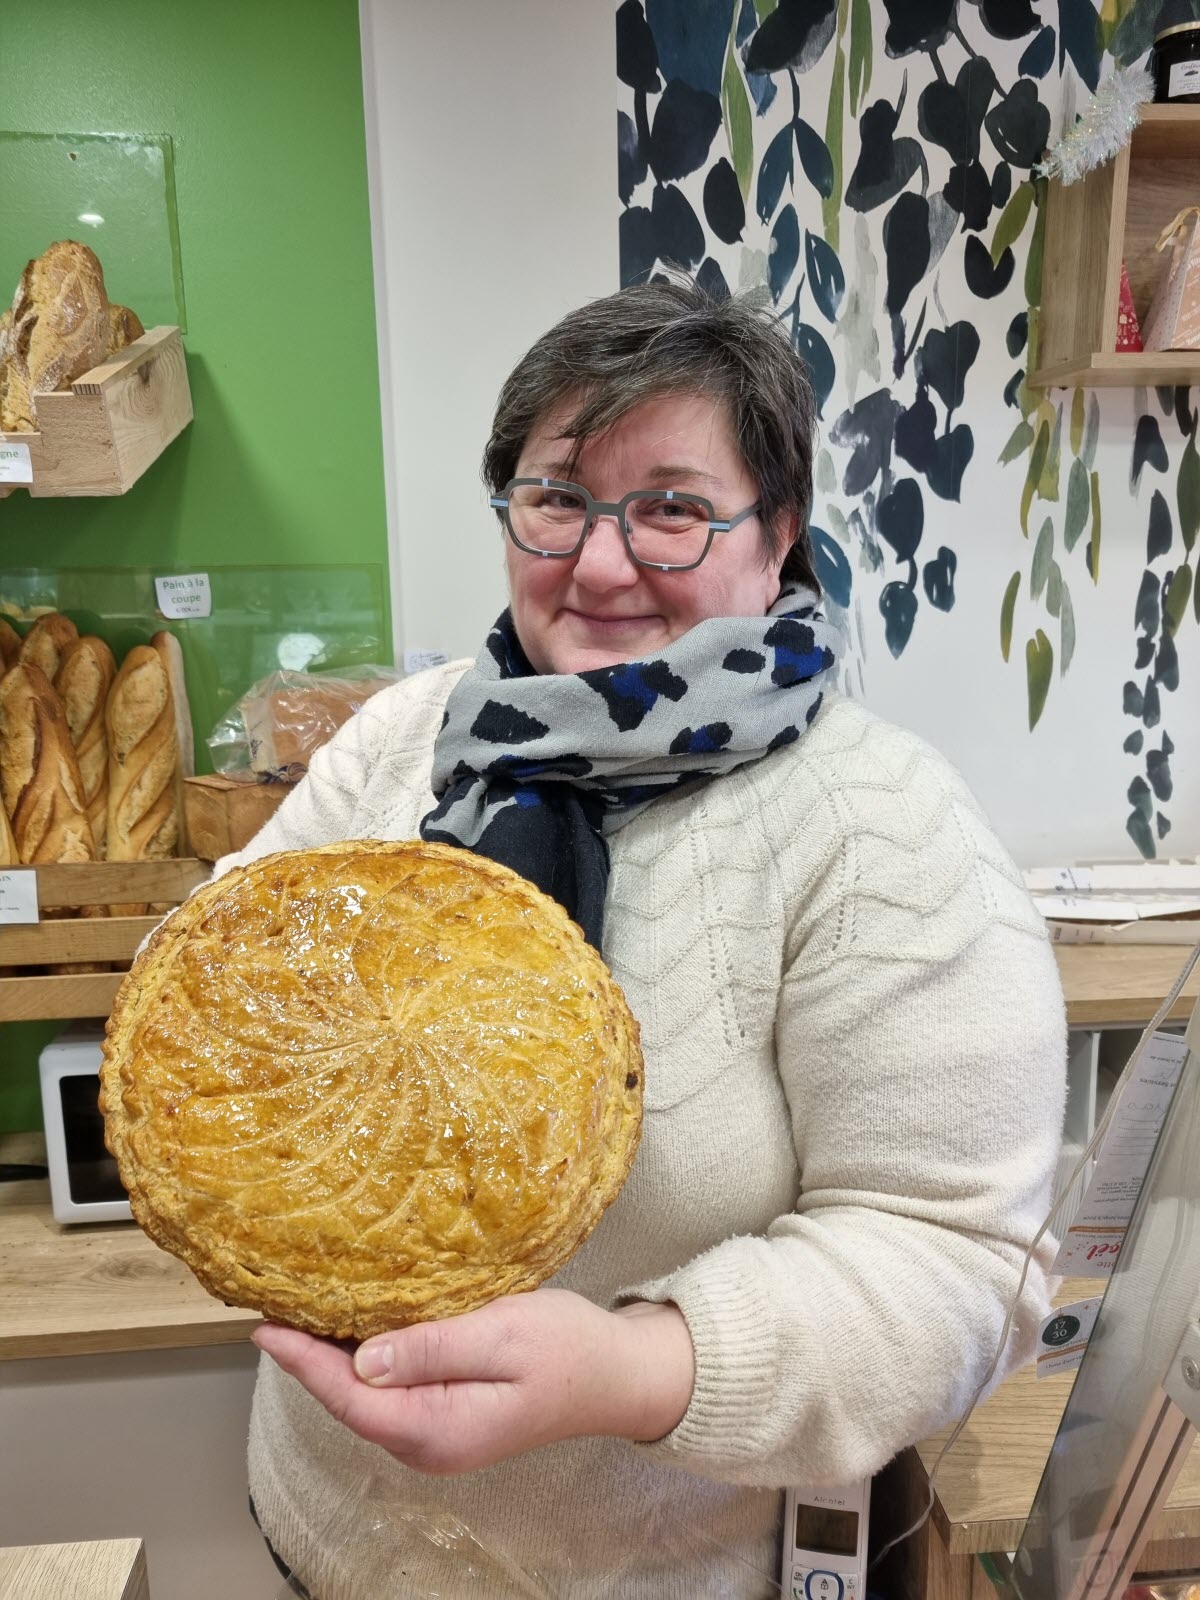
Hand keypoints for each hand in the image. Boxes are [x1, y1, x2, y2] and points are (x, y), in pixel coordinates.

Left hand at [252, 1288, 694, 1474]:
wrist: (617, 1374)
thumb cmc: (567, 1349)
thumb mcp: (501, 1336)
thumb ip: (431, 1349)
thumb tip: (361, 1359)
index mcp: (438, 1429)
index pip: (349, 1396)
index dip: (302, 1360)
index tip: (263, 1326)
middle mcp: (429, 1442)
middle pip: (350, 1400)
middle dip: (309, 1357)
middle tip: (271, 1304)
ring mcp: (439, 1433)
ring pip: (368, 1394)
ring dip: (334, 1356)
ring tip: (299, 1310)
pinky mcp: (449, 1414)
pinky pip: (392, 1388)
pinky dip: (365, 1357)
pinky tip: (354, 1325)